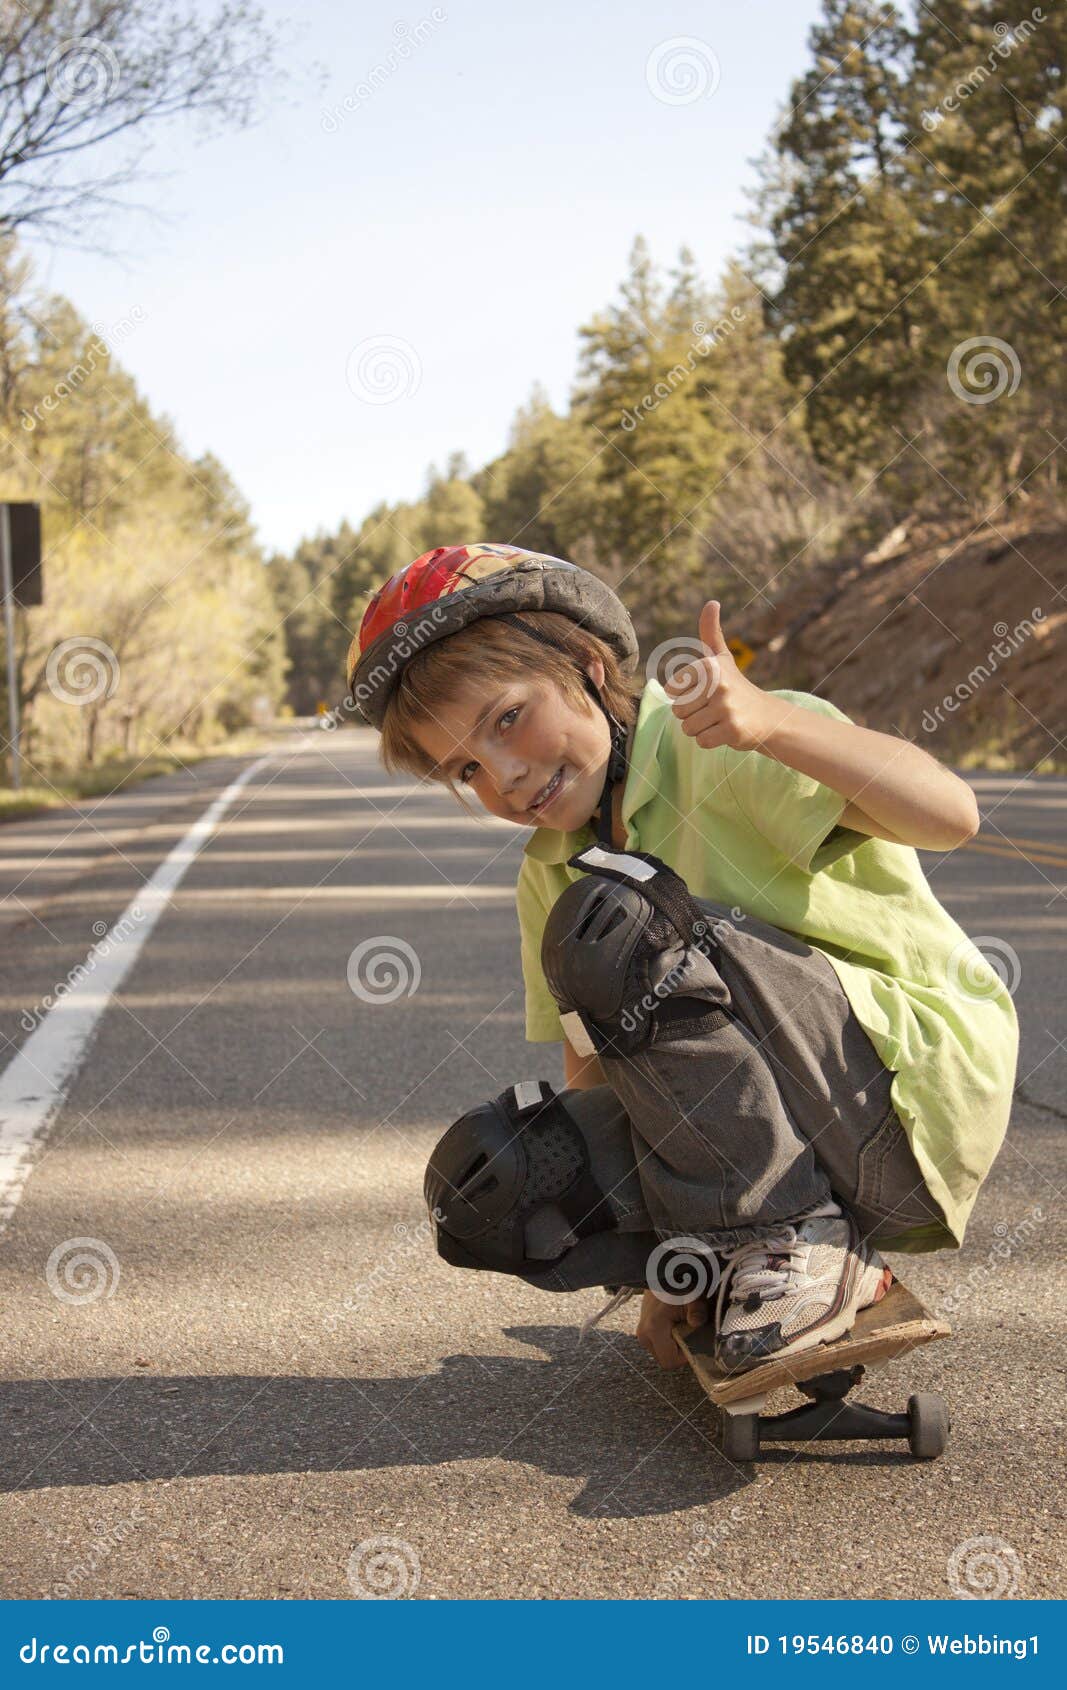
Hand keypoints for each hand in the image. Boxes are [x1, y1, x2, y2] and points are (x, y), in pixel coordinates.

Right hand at [635, 1288, 708, 1369]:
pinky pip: (659, 1345)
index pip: (669, 1361)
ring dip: (675, 1344)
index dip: (685, 1357)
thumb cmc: (678, 1285)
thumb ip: (697, 1310)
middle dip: (680, 1350)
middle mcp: (644, 1334)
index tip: (695, 1341)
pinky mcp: (644, 1331)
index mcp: (653, 1329)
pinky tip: (676, 1324)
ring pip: (662, 1352)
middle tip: (689, 1331)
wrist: (662, 1275)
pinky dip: (670, 1339)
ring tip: (683, 1325)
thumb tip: (697, 1322)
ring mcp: (642, 1333)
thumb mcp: (693, 1296)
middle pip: (666, 1359)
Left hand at [663, 600, 783, 752]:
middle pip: (678, 711)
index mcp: (709, 666)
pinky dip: (711, 741)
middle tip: (713, 709)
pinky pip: (702, 741)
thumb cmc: (736, 686)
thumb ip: (711, 631)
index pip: (672, 690)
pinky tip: (726, 730)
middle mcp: (717, 684)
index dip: (685, 696)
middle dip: (692, 715)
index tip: (705, 693)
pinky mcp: (732, 730)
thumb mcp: (722, 657)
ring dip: (701, 728)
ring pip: (688, 728)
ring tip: (719, 719)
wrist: (767, 716)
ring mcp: (726, 708)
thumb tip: (712, 603)